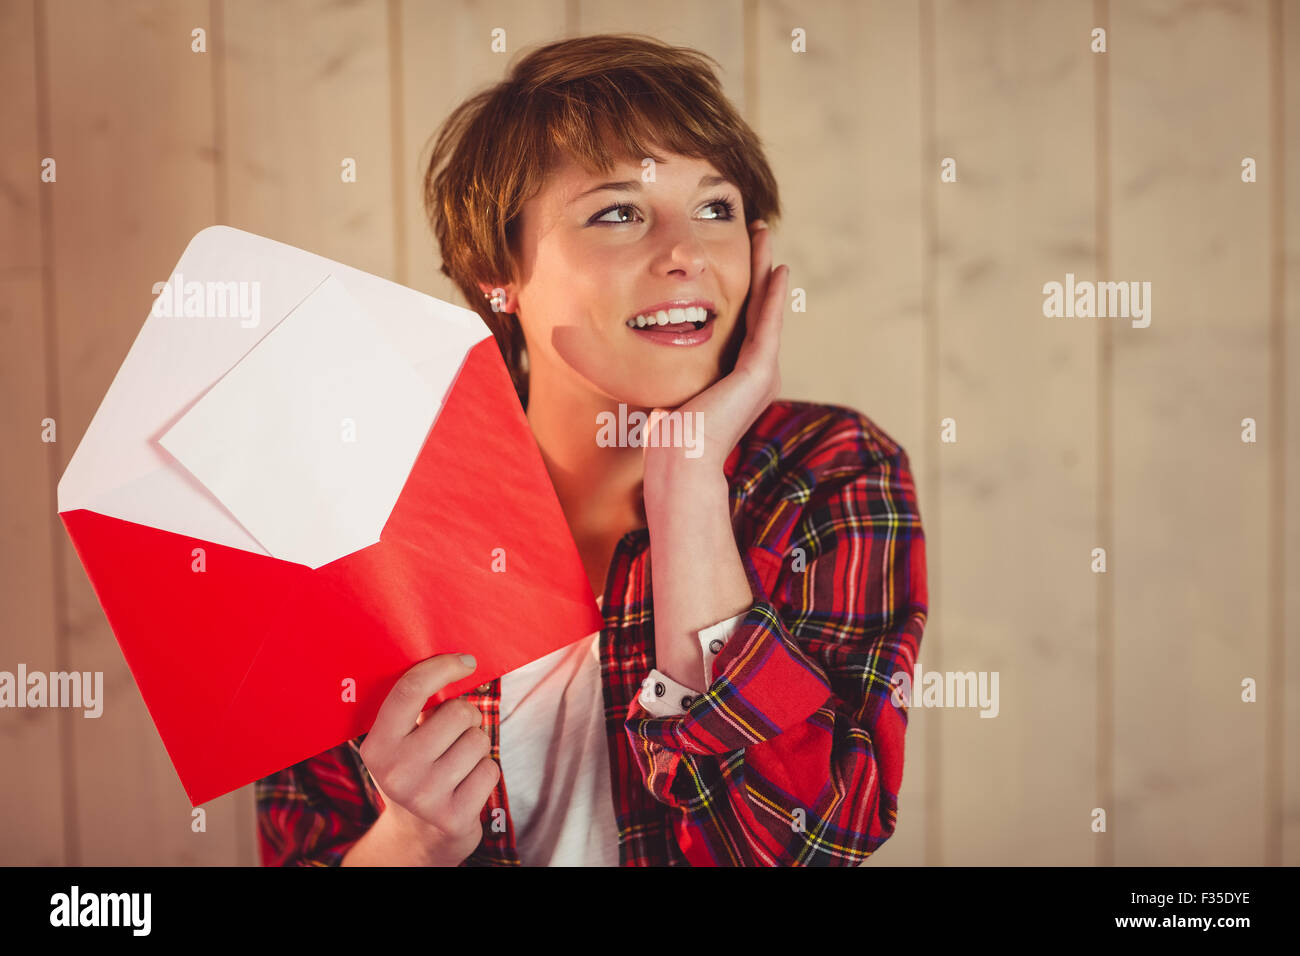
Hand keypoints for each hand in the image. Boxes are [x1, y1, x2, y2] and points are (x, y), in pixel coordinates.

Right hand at [357, 654, 498, 865]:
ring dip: (476, 746)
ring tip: (458, 763)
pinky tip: (466, 785)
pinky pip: (490, 769)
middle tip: (455, 734)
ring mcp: (424, 797)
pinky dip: (485, 772)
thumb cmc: (415, 769)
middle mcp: (396, 771)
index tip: (466, 661)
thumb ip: (415, 705)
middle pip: (458, 713)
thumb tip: (457, 659)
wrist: (417, 836)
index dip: (443, 667)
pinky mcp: (453, 817)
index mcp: (377, 745)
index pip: (410, 690)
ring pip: (479, 741)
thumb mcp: (399, 741)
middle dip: (467, 717)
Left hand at [643, 218, 788, 477]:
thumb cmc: (669, 438)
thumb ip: (675, 375)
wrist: (680, 461)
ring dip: (767, 270)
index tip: (739, 257)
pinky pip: (768, 324)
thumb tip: (655, 365)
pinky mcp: (758, 373)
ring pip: (766, 310)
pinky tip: (777, 268)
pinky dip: (772, 296)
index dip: (745, 289)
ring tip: (766, 236)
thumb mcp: (674, 394)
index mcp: (739, 380)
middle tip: (759, 233)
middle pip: (759, 309)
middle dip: (758, 269)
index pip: (744, 324)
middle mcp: (757, 375)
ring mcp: (761, 374)